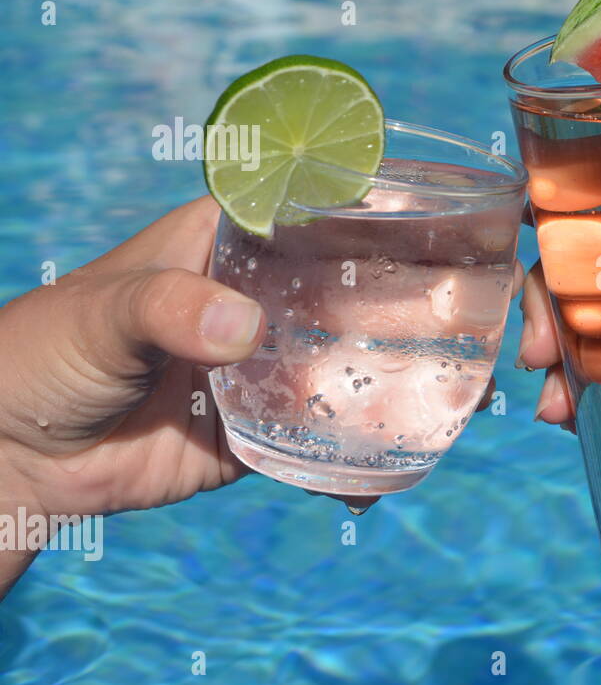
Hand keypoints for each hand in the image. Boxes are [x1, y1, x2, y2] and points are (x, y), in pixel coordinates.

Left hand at [0, 197, 509, 524]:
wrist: (14, 459)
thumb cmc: (42, 354)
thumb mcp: (100, 313)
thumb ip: (167, 308)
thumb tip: (241, 330)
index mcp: (228, 244)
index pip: (318, 214)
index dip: (381, 214)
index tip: (446, 223)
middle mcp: (260, 299)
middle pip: (352, 293)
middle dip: (410, 304)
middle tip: (470, 319)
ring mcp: (265, 367)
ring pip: (349, 366)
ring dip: (397, 381)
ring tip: (455, 393)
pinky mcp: (261, 432)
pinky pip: (322, 441)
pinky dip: (356, 459)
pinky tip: (385, 471)